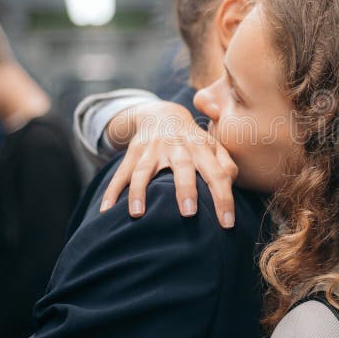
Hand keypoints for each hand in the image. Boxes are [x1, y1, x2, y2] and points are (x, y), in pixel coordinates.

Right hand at [100, 101, 237, 227]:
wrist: (161, 114)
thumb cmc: (193, 140)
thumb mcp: (212, 146)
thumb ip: (226, 163)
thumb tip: (231, 181)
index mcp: (201, 147)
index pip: (217, 173)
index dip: (224, 197)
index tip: (227, 223)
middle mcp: (177, 147)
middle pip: (183, 167)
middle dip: (185, 189)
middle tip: (189, 214)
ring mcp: (152, 150)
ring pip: (144, 170)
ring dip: (140, 191)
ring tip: (137, 214)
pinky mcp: (132, 154)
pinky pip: (120, 174)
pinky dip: (112, 192)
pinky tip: (106, 211)